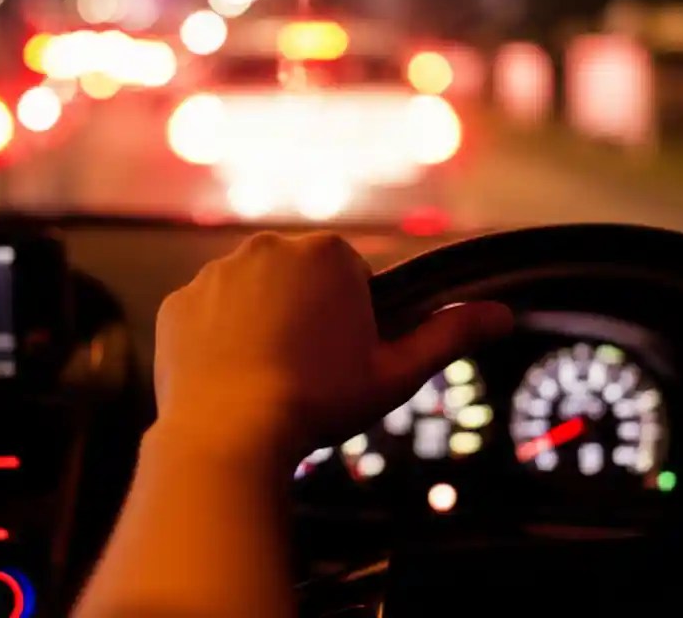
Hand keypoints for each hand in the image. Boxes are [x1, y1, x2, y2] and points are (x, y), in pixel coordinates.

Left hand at [152, 231, 513, 460]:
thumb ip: (449, 335)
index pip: (351, 278)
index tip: (340, 359)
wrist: (228, 434)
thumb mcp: (395, 373)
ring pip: (252, 295)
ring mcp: (215, 273)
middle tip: (306, 373)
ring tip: (266, 380)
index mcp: (326, 253)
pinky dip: (218, 340)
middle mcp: (266, 247)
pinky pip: (207, 316)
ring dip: (262, 325)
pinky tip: (229, 379)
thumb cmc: (318, 401)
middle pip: (300, 280)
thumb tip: (504, 315)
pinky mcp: (178, 303)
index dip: (352, 322)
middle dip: (306, 316)